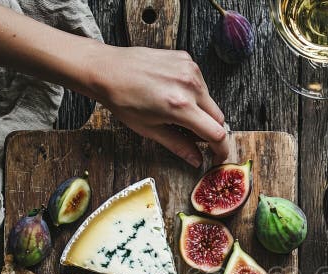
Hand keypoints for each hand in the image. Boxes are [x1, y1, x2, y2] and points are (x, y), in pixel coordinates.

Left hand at [87, 45, 229, 166]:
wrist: (106, 69)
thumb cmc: (122, 99)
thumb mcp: (149, 129)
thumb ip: (178, 145)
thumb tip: (196, 160)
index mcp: (180, 106)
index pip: (216, 133)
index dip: (221, 150)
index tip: (217, 157)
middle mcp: (189, 85)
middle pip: (218, 117)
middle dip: (210, 131)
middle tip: (195, 137)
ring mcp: (189, 69)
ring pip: (210, 100)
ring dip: (201, 111)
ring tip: (177, 111)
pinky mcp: (186, 59)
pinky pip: (200, 83)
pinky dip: (193, 93)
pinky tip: (173, 93)